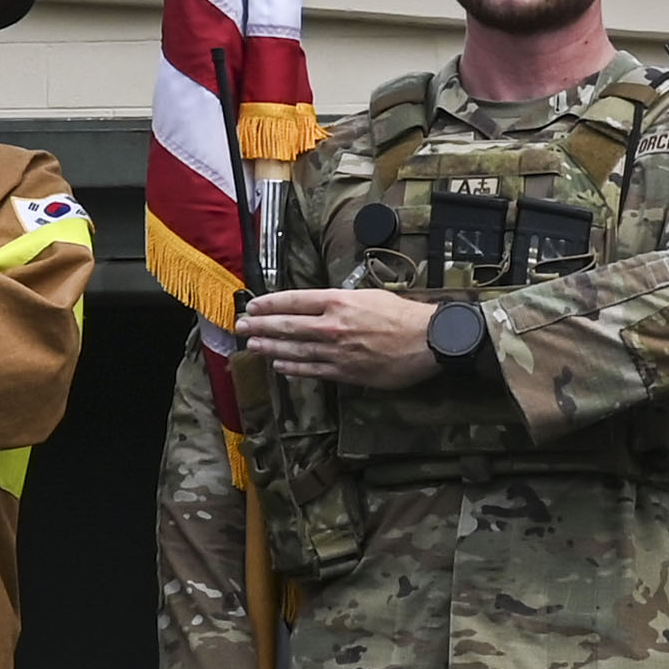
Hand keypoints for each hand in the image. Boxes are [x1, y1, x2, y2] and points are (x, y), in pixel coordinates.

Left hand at [235, 285, 444, 389]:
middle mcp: (332, 325)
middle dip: (259, 325)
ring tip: (252, 344)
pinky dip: (292, 367)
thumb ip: (340, 301)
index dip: (269, 303)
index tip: (253, 304)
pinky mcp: (345, 372)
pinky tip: (279, 365)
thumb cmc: (404, 315)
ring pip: (293, 349)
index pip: (293, 300)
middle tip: (240, 325)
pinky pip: (311, 370)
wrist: (428, 341)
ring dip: (269, 347)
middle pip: (286, 325)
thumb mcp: (369, 296)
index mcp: (338, 301)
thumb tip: (318, 305)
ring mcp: (336, 351)